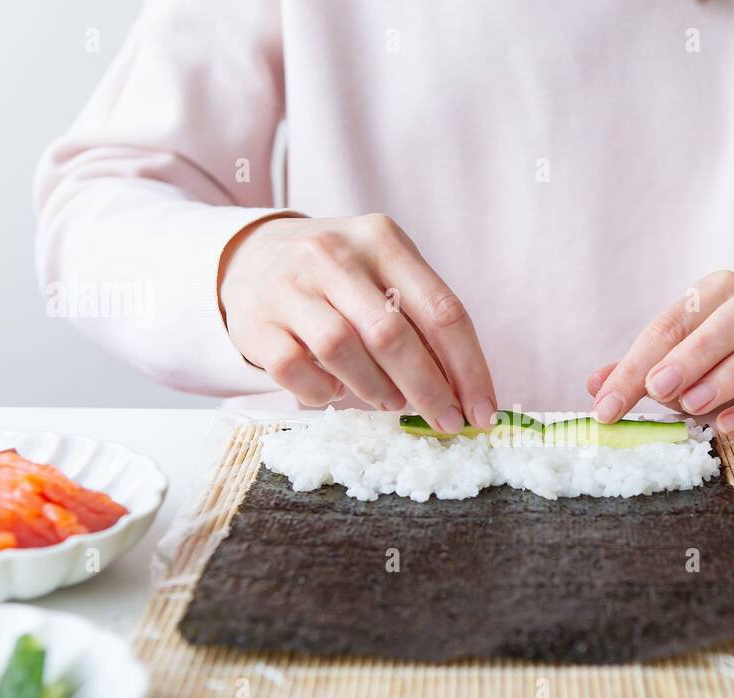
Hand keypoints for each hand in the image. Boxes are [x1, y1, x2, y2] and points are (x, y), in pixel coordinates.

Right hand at [219, 214, 497, 431]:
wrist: (251, 255)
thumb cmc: (338, 276)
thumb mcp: (383, 273)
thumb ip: (421, 320)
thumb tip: (464, 392)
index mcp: (382, 239)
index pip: (441, 310)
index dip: (469, 368)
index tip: (482, 410)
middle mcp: (335, 254)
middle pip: (393, 334)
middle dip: (429, 390)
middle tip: (446, 422)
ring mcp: (290, 286)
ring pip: (342, 350)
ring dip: (376, 389)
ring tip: (390, 402)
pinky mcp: (256, 321)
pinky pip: (294, 368)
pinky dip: (322, 391)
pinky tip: (335, 392)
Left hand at [586, 271, 733, 434]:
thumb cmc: (723, 368)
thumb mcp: (676, 368)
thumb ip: (639, 373)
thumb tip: (595, 385)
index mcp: (720, 293)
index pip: (675, 322)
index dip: (637, 363)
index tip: (607, 404)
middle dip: (693, 352)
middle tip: (659, 389)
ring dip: (730, 373)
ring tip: (694, 405)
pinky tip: (729, 425)